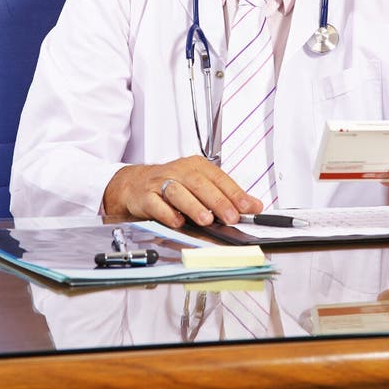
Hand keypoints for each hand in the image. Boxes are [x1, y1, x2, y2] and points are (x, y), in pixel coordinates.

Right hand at [102, 155, 262, 228]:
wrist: (134, 184)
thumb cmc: (171, 184)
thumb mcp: (199, 184)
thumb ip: (225, 195)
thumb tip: (253, 206)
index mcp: (196, 166)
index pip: (219, 178)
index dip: (235, 193)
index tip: (249, 207)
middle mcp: (179, 171)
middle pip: (200, 184)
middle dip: (218, 201)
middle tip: (231, 217)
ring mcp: (161, 182)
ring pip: (178, 192)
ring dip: (193, 206)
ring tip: (206, 220)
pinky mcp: (145, 196)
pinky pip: (156, 204)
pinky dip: (168, 214)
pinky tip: (178, 222)